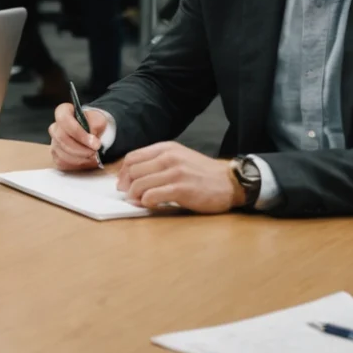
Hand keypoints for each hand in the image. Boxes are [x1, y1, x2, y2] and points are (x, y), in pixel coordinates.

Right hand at [48, 103, 111, 170]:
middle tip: (95, 152)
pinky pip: (62, 162)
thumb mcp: (98, 120)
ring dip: (80, 158)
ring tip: (93, 157)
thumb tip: (91, 139)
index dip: (78, 132)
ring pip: (61, 153)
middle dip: (80, 148)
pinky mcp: (56, 156)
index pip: (63, 120)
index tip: (94, 142)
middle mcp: (55, 127)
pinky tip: (86, 161)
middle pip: (61, 138)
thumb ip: (95, 126)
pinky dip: (76, 164)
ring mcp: (53, 142)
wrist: (93, 134)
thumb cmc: (93, 125)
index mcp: (63, 112)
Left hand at [114, 142, 243, 212]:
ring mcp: (175, 173)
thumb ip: (157, 162)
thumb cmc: (202, 173)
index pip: (132, 157)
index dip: (122, 172)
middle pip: (132, 171)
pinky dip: (146, 202)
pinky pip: (151, 196)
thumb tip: (130, 176)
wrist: (231, 182)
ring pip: (139, 184)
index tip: (122, 183)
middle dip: (126, 185)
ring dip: (134, 196)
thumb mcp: (179, 157)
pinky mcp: (181, 189)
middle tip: (130, 195)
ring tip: (139, 201)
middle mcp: (169, 158)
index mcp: (166, 148)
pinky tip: (151, 204)